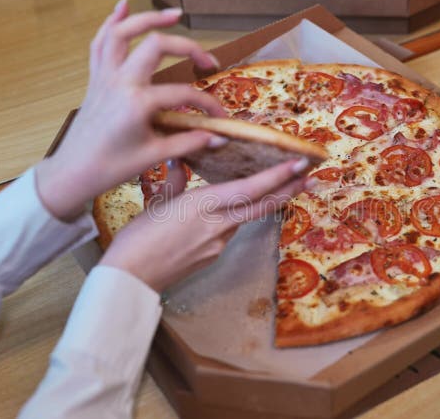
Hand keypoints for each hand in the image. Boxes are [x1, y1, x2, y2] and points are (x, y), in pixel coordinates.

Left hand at [36, 0, 225, 220]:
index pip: (183, 94)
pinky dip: (111, 22)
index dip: (207, 105)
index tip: (219, 117)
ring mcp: (105, 77)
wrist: (73, 172)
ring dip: (147, 19)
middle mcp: (120, 82)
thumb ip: (188, 142)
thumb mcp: (154, 156)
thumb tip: (219, 137)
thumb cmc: (111, 167)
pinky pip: (100, 43)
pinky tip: (124, 7)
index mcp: (137, 103)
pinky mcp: (95, 78)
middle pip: (155, 45)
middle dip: (186, 46)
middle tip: (207, 59)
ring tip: (173, 15)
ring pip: (122, 33)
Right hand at [100, 158, 312, 292]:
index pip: (250, 189)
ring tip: (279, 186)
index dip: (277, 176)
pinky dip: (236, 217)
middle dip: (288, 189)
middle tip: (309, 175)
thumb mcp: (157, 202)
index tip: (298, 163)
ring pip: (246, 217)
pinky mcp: (212, 256)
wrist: (131, 279)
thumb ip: (175, 181)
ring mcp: (217, 244)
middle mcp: (217, 225)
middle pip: (262, 206)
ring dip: (264, 202)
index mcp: (203, 205)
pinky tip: (230, 211)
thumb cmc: (137, 239)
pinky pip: (229, 230)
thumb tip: (182, 160)